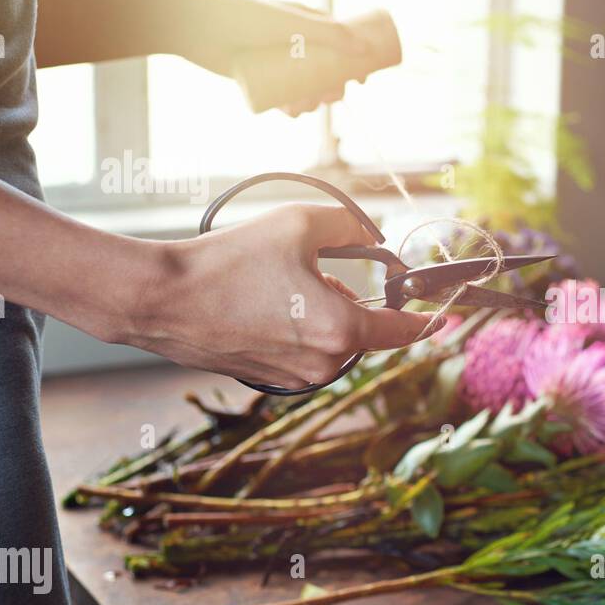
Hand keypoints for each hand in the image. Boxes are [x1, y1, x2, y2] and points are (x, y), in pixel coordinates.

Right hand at [126, 203, 437, 389]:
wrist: (160, 300)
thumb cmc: (228, 261)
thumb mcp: (299, 224)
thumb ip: (351, 224)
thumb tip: (374, 233)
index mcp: (341, 330)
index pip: (403, 330)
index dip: (427, 319)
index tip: (444, 316)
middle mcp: (324, 364)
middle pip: (365, 333)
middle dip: (354, 301)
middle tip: (317, 269)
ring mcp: (296, 378)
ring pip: (333, 341)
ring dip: (324, 313)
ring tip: (278, 285)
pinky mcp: (271, 380)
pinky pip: (304, 352)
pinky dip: (298, 328)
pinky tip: (262, 305)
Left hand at [178, 0, 377, 114]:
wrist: (195, 27)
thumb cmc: (245, 17)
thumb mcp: (293, 24)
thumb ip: (332, 35)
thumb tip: (367, 50)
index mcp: (305, 21)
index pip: (341, 42)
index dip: (355, 62)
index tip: (362, 81)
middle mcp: (294, 40)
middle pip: (326, 69)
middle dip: (331, 88)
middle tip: (328, 98)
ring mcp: (277, 60)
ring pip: (305, 85)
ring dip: (310, 101)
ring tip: (301, 108)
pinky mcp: (260, 76)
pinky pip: (283, 95)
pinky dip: (289, 106)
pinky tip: (288, 112)